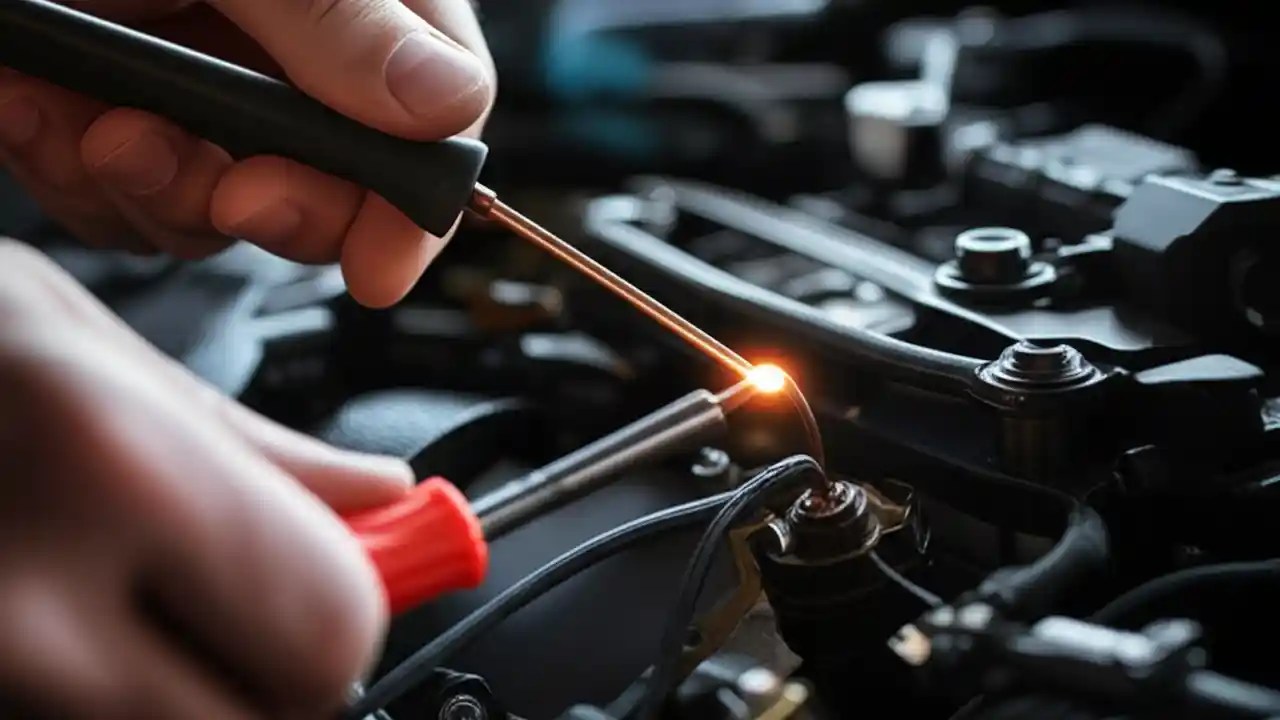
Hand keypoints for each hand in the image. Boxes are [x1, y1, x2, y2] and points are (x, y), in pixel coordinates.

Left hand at [0, 0, 495, 307]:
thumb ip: (342, 17)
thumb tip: (447, 105)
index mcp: (357, 3)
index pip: (434, 122)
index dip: (411, 205)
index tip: (377, 265)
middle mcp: (289, 55)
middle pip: (335, 188)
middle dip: (275, 205)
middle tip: (233, 193)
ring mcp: (201, 92)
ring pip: (220, 212)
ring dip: (158, 190)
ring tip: (101, 127)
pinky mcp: (115, 117)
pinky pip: (122, 201)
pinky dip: (73, 172)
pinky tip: (32, 104)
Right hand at [0, 241, 415, 717]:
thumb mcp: (84, 343)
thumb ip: (254, 448)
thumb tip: (383, 501)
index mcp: (111, 472)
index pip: (332, 632)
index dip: (340, 609)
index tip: (327, 580)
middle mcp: (27, 611)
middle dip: (264, 667)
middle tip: (218, 601)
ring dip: (175, 688)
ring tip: (112, 593)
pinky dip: (96, 697)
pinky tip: (54, 620)